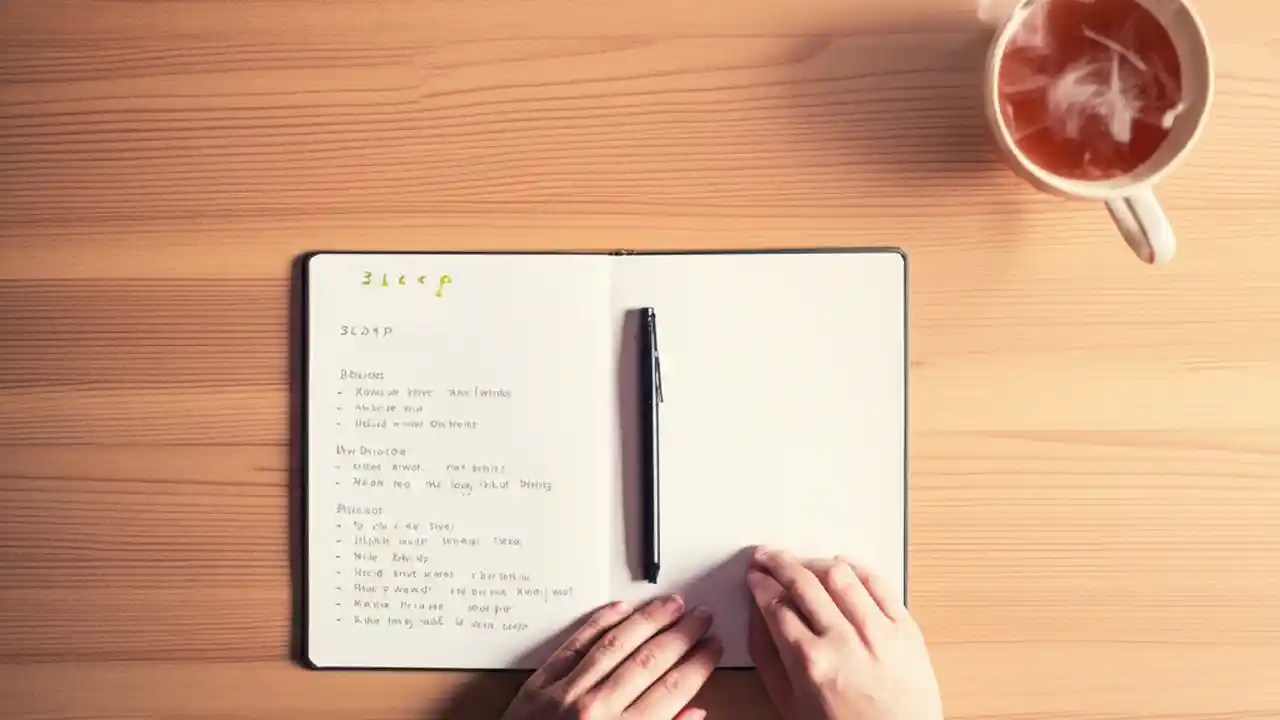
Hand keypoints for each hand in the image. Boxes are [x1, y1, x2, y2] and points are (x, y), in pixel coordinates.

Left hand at [502, 596, 721, 719]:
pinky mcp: (540, 684)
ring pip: (617, 644)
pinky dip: (599, 622)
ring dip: (648, 620)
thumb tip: (692, 713)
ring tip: (670, 604)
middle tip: (701, 616)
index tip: (713, 646)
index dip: (699, 663)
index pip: (674, 689)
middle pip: (650, 660)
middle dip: (682, 635)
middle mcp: (597, 711)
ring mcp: (566, 694)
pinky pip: (575, 644)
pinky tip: (621, 608)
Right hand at [746, 548, 942, 719]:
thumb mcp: (790, 705)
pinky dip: (856, 568)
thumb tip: (757, 616)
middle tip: (767, 556)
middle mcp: (843, 642)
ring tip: (800, 561)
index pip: (776, 605)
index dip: (760, 584)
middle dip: (778, 562)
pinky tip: (841, 566)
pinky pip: (878, 583)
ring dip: (812, 560)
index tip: (756, 577)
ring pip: (838, 574)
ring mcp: (878, 632)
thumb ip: (767, 658)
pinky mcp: (906, 629)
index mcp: (810, 663)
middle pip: (802, 582)